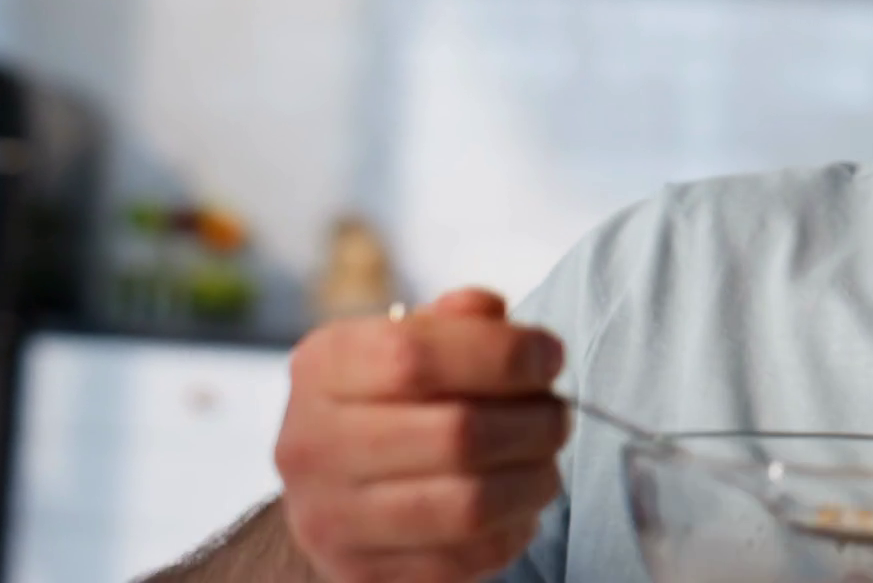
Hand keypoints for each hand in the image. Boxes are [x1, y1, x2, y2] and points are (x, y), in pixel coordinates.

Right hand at [275, 289, 570, 582]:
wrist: (329, 487)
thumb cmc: (388, 399)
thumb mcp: (406, 339)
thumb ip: (454, 321)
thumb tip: (493, 314)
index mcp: (322, 366)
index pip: (416, 357)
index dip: (502, 355)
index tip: (551, 355)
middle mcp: (312, 444)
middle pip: (456, 435)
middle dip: (535, 422)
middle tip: (559, 415)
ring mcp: (331, 519)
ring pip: (469, 505)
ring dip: (533, 480)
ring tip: (547, 461)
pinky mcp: (362, 574)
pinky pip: (468, 559)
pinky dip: (514, 530)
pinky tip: (520, 505)